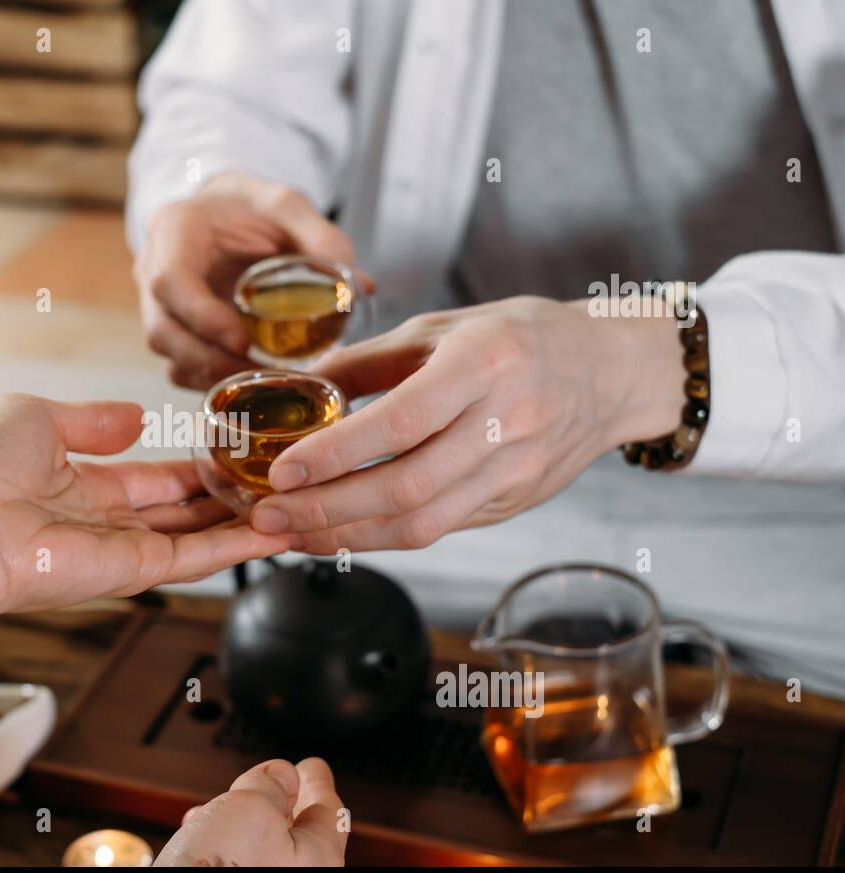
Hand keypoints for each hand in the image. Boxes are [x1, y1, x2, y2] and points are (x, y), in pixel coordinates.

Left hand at [0, 395, 289, 614]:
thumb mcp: (36, 416)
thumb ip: (93, 418)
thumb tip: (138, 418)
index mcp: (81, 485)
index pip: (154, 478)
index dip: (195, 466)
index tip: (235, 452)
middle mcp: (106, 522)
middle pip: (184, 510)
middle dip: (229, 498)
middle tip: (278, 480)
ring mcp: (123, 550)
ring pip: (200, 536)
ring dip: (245, 523)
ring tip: (295, 505)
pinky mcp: (134, 571)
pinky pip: (195, 558)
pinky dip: (237, 547)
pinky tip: (277, 531)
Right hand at [134, 171, 371, 389]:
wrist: (226, 213)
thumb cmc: (252, 208)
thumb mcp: (289, 206)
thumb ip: (320, 236)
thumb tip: (359, 286)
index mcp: (174, 231)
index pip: (169, 281)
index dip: (200, 316)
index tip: (242, 339)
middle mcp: (153, 270)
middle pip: (162, 331)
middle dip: (210, 360)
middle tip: (263, 375)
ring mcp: (159, 306)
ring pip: (170, 357)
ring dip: (214, 377)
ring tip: (266, 385)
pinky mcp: (175, 333)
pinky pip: (182, 369)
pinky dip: (215, 383)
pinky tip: (254, 385)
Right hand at [155, 758, 346, 865]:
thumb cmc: (219, 868)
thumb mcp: (249, 805)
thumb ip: (271, 784)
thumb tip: (280, 775)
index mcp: (318, 858)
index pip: (328, 810)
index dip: (317, 780)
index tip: (312, 767)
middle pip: (301, 832)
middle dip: (283, 800)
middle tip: (279, 781)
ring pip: (269, 847)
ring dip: (249, 820)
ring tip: (223, 804)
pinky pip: (246, 863)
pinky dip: (231, 843)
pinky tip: (206, 832)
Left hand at [250, 296, 685, 551]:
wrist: (612, 371)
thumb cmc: (521, 338)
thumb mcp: (445, 328)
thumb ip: (369, 360)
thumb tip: (294, 386)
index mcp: (485, 362)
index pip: (402, 421)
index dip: (336, 453)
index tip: (282, 470)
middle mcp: (508, 421)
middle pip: (408, 487)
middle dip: (327, 511)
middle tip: (268, 517)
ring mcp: (517, 470)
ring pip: (425, 523)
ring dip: (349, 537)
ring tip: (291, 535)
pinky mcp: (516, 502)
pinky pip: (442, 529)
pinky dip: (383, 537)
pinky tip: (340, 533)